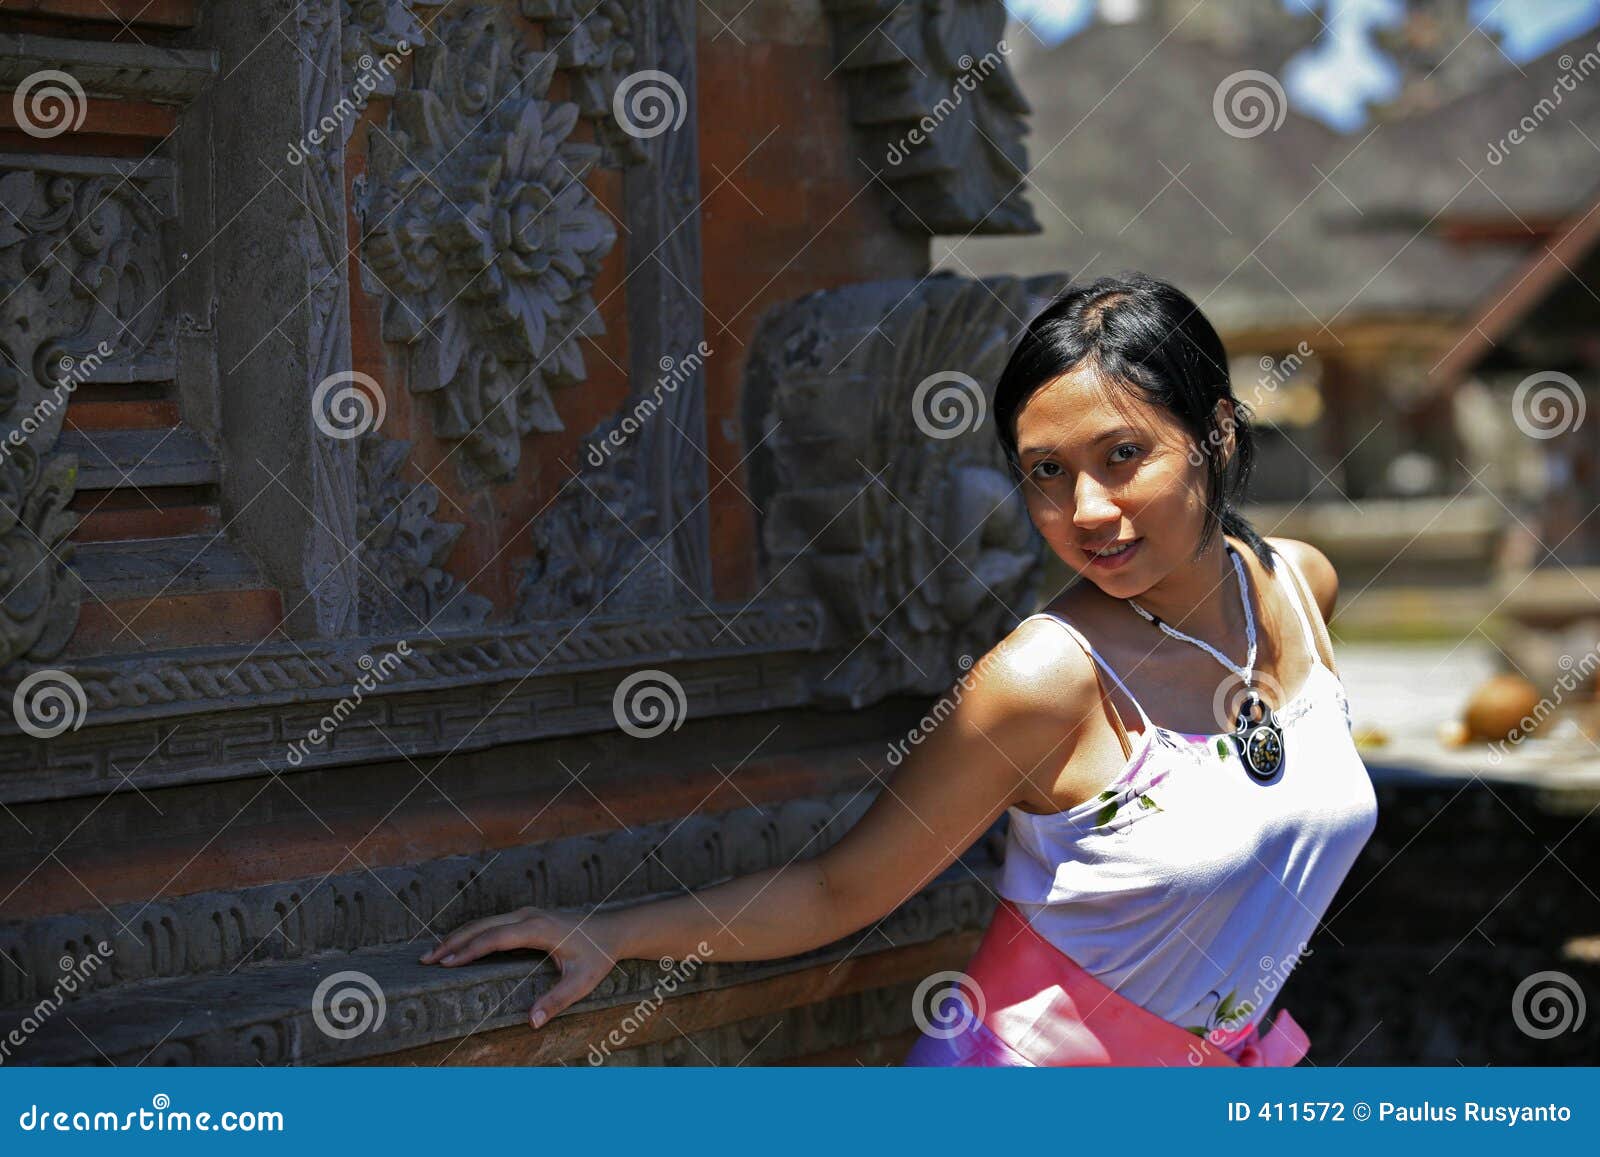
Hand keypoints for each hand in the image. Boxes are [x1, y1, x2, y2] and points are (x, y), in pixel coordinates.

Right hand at [419, 906, 619, 1028]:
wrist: (611, 931)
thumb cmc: (597, 956)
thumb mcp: (582, 982)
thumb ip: (557, 1001)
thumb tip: (532, 1022)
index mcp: (538, 929)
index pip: (495, 937)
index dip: (469, 950)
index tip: (446, 963)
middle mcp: (528, 916)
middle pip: (482, 926)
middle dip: (452, 942)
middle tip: (425, 960)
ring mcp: (525, 914)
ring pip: (484, 922)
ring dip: (457, 937)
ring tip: (432, 955)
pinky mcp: (525, 917)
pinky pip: (491, 924)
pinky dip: (470, 934)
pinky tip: (456, 946)